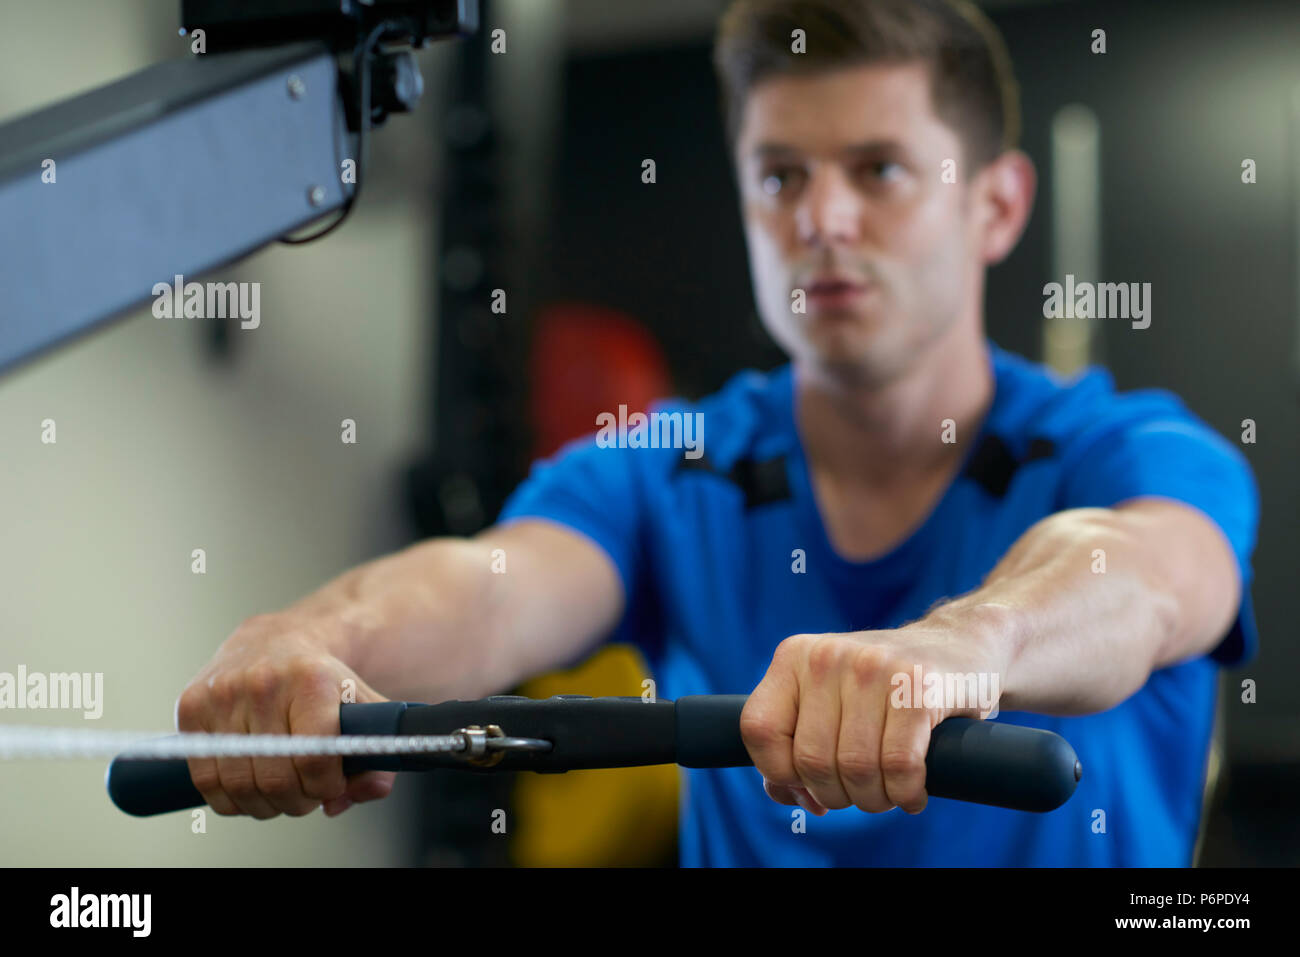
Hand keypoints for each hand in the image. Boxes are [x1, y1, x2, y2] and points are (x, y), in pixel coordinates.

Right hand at [176, 612, 394, 818]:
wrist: (274, 641)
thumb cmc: (322, 683)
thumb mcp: (363, 708)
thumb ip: (376, 758)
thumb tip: (347, 799)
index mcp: (312, 680)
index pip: (315, 757)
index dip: (325, 786)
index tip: (329, 786)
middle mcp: (263, 683)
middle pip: (276, 778)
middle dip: (297, 801)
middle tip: (306, 795)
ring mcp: (222, 694)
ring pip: (239, 786)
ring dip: (264, 805)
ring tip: (280, 793)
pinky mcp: (190, 707)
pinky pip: (206, 780)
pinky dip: (229, 799)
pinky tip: (250, 788)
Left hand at [741, 609, 1011, 815]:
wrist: (960, 648)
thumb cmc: (886, 689)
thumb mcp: (831, 701)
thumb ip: (794, 744)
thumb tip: (783, 793)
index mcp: (795, 656)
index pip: (759, 730)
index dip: (781, 773)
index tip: (811, 785)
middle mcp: (828, 656)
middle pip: (812, 760)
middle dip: (837, 794)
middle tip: (862, 792)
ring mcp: (874, 666)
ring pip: (856, 768)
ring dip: (875, 798)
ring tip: (889, 792)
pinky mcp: (919, 687)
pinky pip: (899, 765)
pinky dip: (906, 792)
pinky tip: (913, 791)